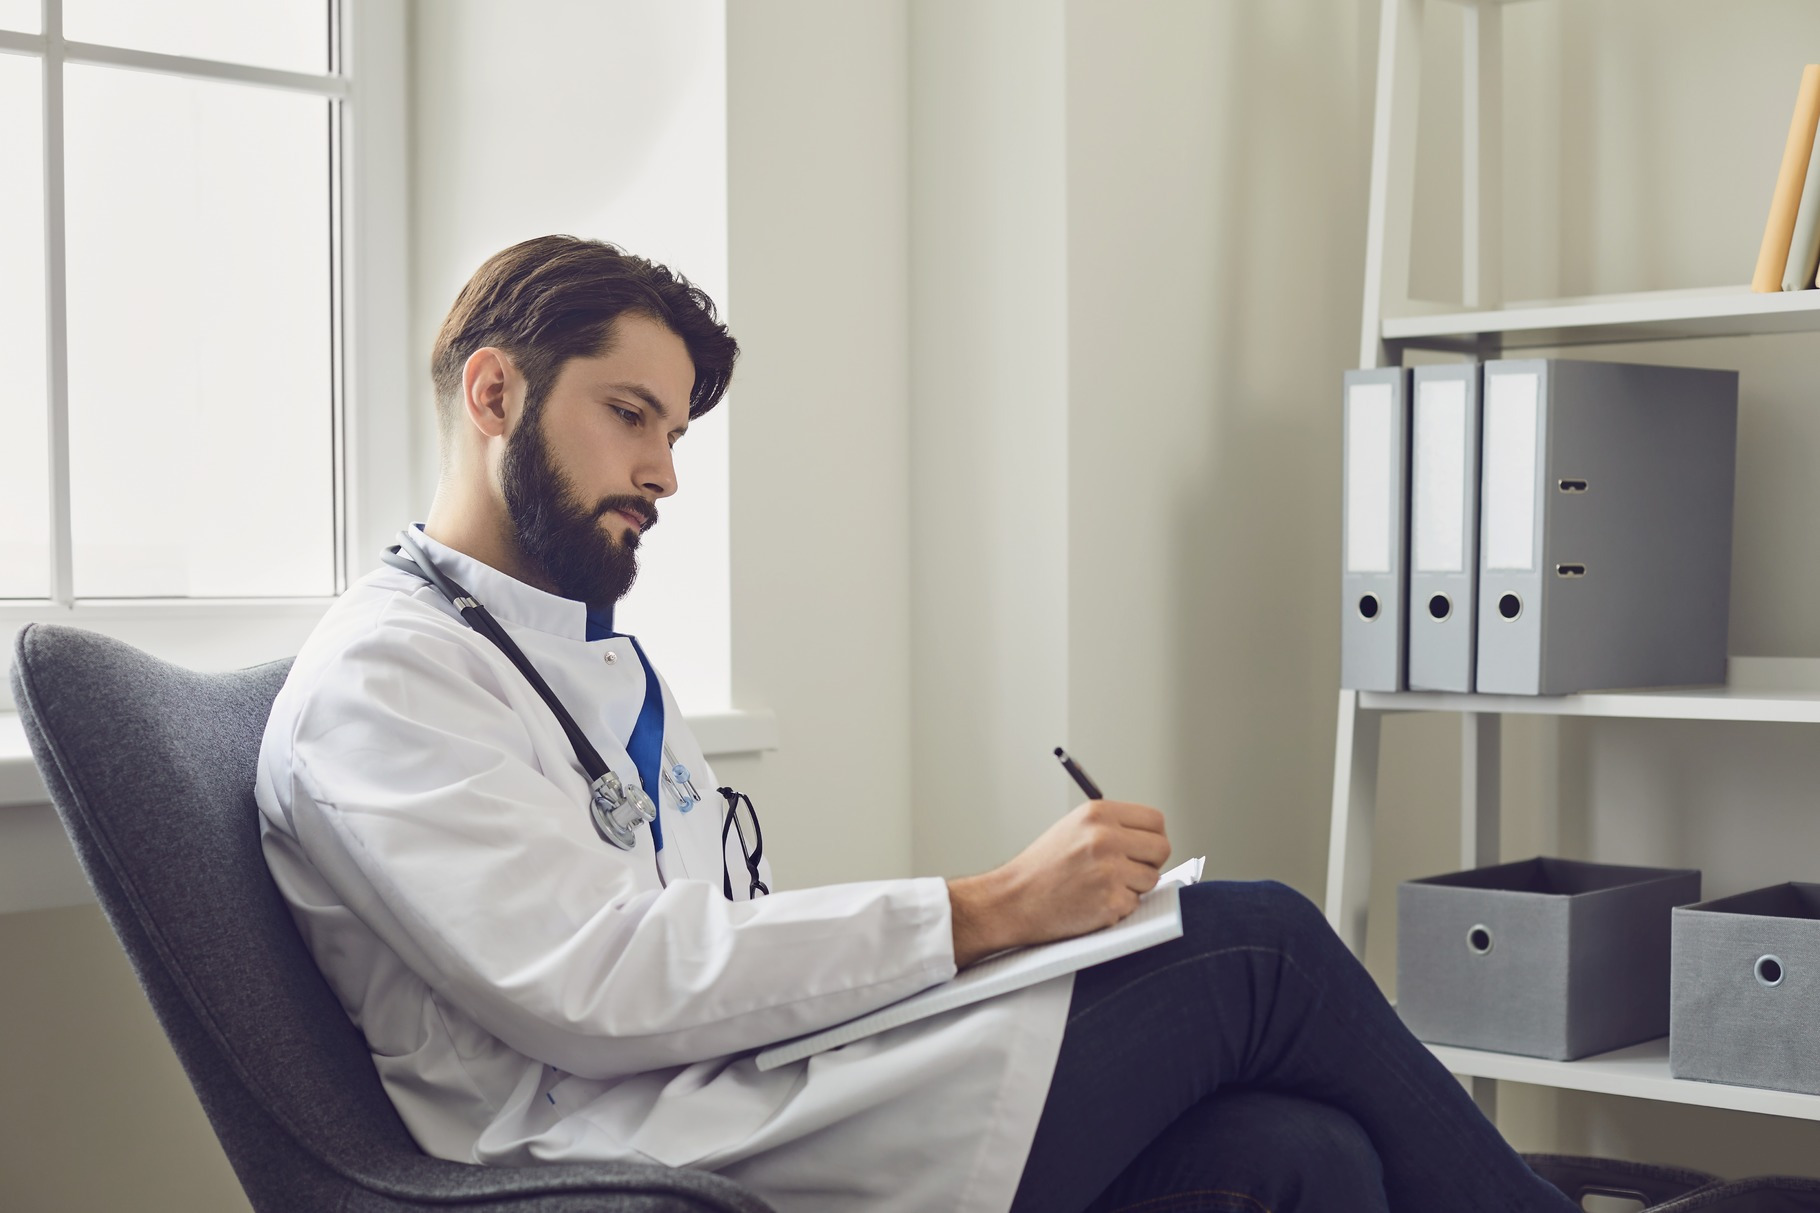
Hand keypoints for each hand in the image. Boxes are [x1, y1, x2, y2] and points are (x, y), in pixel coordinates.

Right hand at [947, 800, 1170, 967]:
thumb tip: (1148, 836)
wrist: (1012, 900)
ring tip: (1102, 886)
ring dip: (1134, 887)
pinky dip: (1119, 907)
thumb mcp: (1073, 828)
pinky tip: (1093, 902)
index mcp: (1097, 814)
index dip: (1152, 836)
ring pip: (1152, 879)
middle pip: (1161, 848)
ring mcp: (1109, 871)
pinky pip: (1135, 904)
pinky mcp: (1110, 902)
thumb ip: (1111, 826)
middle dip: (1150, 862)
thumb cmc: (1040, 868)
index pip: (1154, 820)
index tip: (1144, 848)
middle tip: (1130, 870)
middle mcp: (1105, 838)